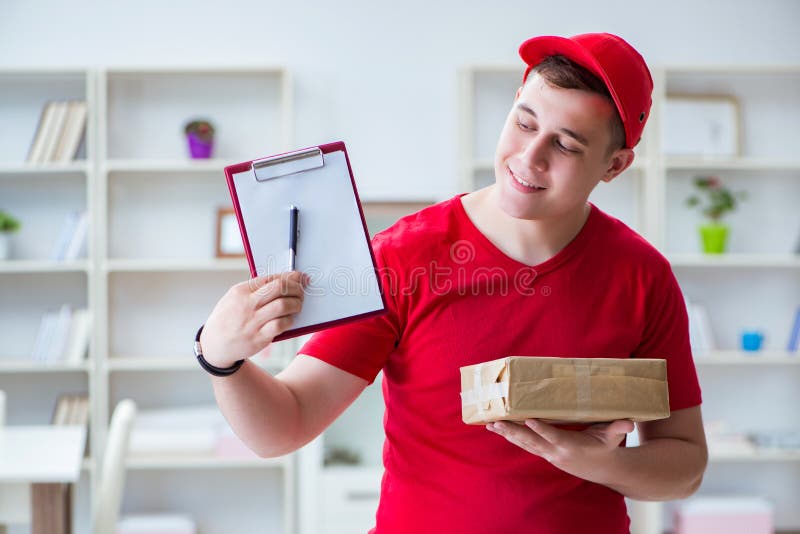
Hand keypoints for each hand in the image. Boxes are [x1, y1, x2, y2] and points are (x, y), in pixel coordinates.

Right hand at [200, 271, 306, 366]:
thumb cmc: (228, 318)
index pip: (271, 278)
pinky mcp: (259, 338)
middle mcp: (247, 304)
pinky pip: (281, 325)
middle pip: (279, 288)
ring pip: (283, 305)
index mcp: (241, 291)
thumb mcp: (233, 298)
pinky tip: (290, 319)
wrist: (215, 344)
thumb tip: (282, 280)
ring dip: (296, 303)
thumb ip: (253, 289)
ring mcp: (253, 321)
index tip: (300, 277)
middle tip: (302, 290)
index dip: (289, 276)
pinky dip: (290, 320)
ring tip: (298, 304)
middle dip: (296, 287)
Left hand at [486, 418, 633, 482]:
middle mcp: (556, 452)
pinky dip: (512, 437)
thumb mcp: (614, 437)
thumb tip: (629, 422)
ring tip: (491, 425)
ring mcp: (549, 454)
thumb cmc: (607, 447)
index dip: (540, 429)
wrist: (604, 470)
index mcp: (572, 445)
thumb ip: (619, 427)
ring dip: (507, 434)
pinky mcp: (545, 453)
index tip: (528, 419)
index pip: (553, 436)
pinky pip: (525, 445)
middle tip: (497, 423)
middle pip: (532, 441)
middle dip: (513, 432)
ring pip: (525, 444)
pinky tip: (499, 430)